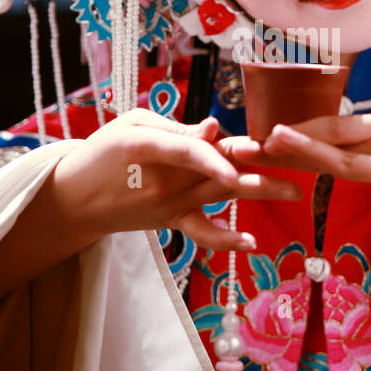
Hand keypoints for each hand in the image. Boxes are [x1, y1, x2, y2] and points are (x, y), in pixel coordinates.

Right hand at [50, 108, 301, 252]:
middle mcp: (162, 179)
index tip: (249, 150)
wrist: (74, 199)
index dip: (217, 153)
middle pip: (217, 170)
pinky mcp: (171, 221)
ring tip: (294, 190)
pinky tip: (253, 243)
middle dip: (259, 163)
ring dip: (258, 190)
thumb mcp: (131, 126)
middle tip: (297, 160)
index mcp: (146, 147)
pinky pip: (202, 232)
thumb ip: (175, 129)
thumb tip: (214, 129)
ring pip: (220, 195)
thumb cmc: (103, 152)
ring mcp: (169, 204)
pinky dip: (226, 238)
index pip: (188, 150)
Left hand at [230, 114, 370, 242]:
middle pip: (334, 134)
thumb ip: (350, 156)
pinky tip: (363, 175)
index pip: (328, 127)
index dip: (295, 132)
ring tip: (284, 142)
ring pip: (353, 155)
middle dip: (294, 136)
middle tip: (260, 139)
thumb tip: (309, 153)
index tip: (260, 140)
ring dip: (315, 148)